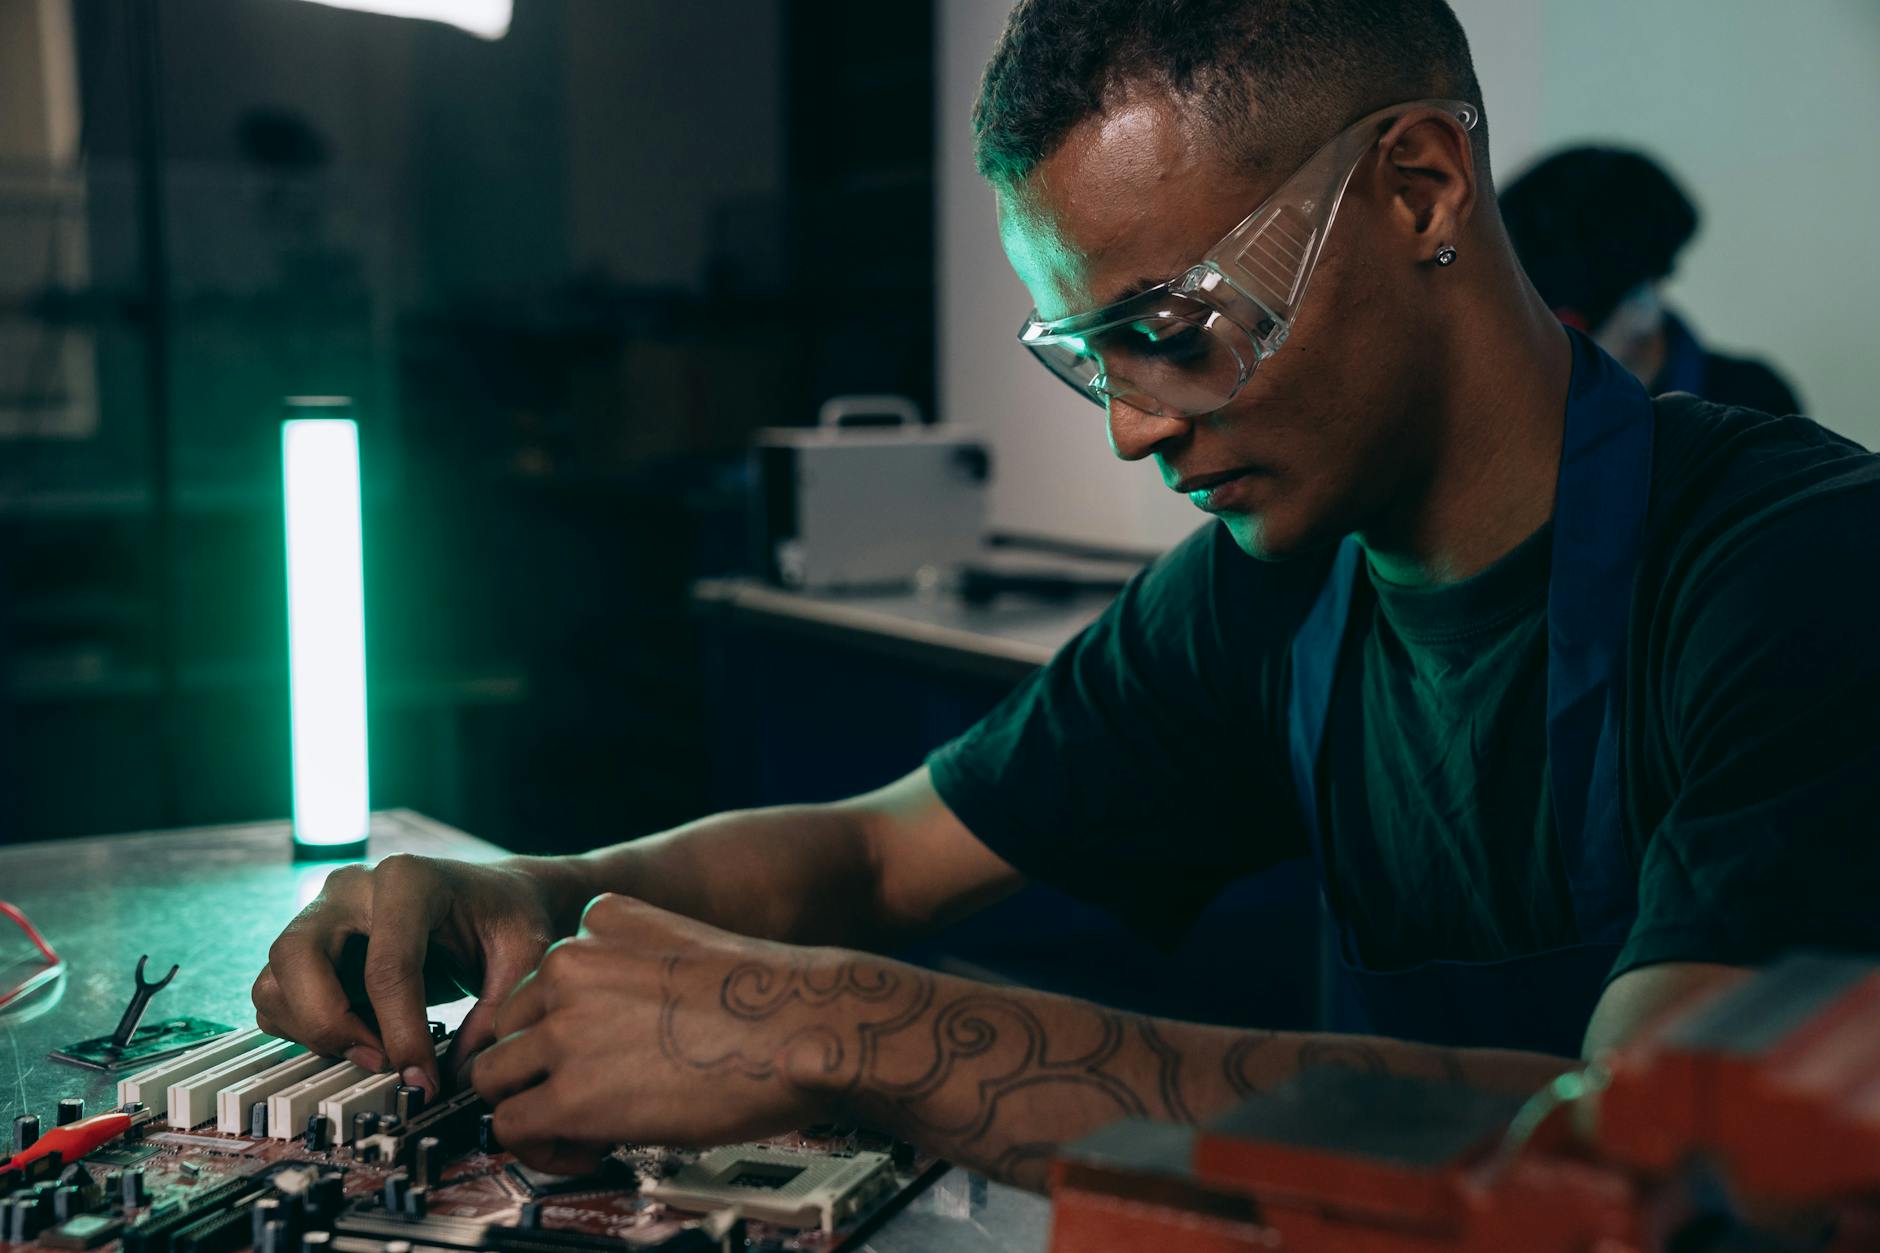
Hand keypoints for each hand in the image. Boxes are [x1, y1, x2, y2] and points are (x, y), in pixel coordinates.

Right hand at [253, 854, 581, 1096]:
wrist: (495, 897)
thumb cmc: (508, 918)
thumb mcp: (525, 956)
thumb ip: (497, 1013)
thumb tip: (453, 1078)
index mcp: (408, 880)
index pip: (386, 965)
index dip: (400, 1032)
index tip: (421, 1080)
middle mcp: (352, 887)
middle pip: (296, 957)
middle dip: (330, 1024)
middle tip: (378, 1062)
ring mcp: (322, 913)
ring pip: (273, 979)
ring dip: (311, 1030)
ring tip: (373, 1052)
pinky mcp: (310, 945)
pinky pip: (276, 995)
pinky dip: (302, 1029)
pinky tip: (357, 1037)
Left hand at [471, 895, 855, 1173]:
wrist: (803, 1027)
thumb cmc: (764, 996)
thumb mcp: (680, 939)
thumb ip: (627, 959)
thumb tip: (604, 1019)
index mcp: (596, 924)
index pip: (536, 981)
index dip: (556, 1027)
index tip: (586, 1056)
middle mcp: (567, 968)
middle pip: (506, 1028)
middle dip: (535, 1068)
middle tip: (579, 1098)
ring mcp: (565, 1030)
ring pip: (493, 1079)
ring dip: (528, 1108)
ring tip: (578, 1129)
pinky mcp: (573, 1095)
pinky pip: (511, 1127)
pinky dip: (538, 1147)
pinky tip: (584, 1149)